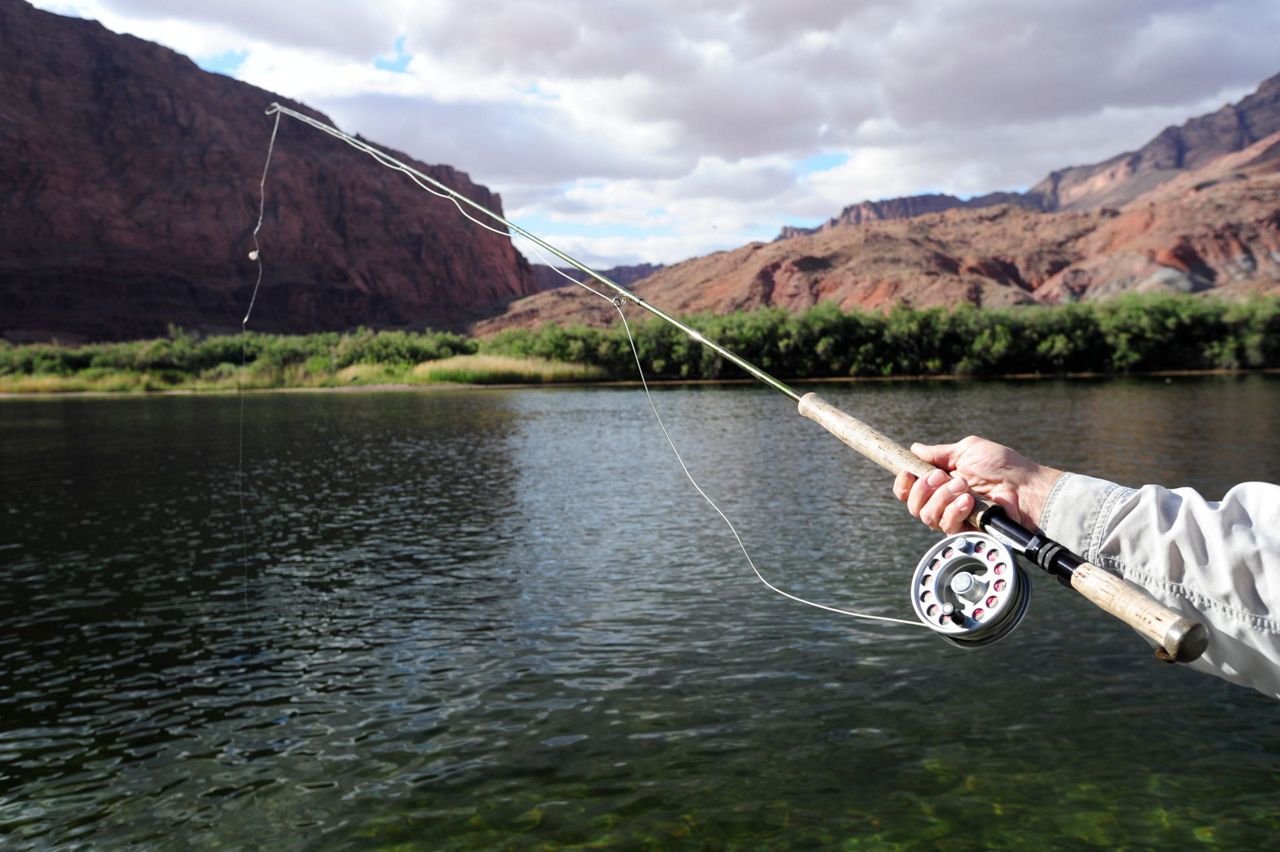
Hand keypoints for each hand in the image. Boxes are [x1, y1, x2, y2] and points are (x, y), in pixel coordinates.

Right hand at [892, 436, 1062, 533]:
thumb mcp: (968, 450)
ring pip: (926, 515)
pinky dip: (954, 511)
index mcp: (941, 480)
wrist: (1025, 487)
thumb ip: (939, 452)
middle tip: (943, 477)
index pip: (909, 488)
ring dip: (942, 497)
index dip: (904, 483)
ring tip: (964, 487)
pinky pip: (944, 526)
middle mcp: (944, 500)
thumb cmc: (1003, 466)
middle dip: (923, 488)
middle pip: (913, 504)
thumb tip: (915, 449)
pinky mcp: (964, 531)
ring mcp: (953, 516)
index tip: (909, 474)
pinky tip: (969, 501)